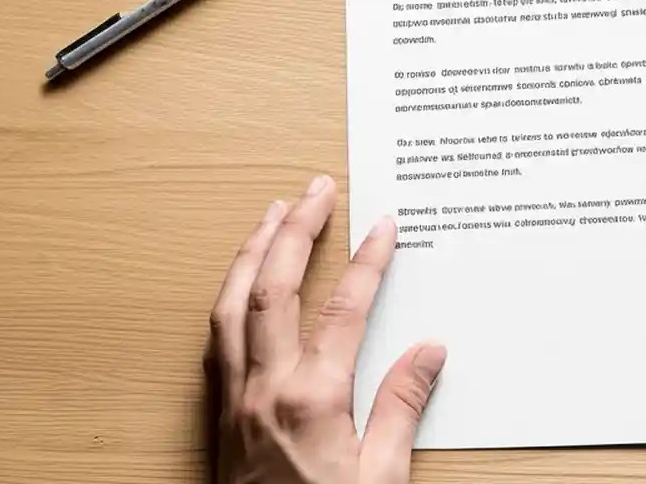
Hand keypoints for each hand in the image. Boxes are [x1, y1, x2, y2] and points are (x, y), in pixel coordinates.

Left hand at [208, 175, 445, 483]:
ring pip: (231, 303)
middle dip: (295, 228)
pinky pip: (216, 336)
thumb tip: (430, 351)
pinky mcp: (218, 412)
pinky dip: (229, 295)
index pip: (343, 307)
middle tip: (316, 189)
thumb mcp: (382, 476)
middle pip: (273, 285)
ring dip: (251, 250)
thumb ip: (403, 406)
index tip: (383, 225)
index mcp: (312, 398)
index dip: (367, 259)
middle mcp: (264, 387)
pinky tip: (240, 282)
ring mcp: (233, 397)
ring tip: (272, 214)